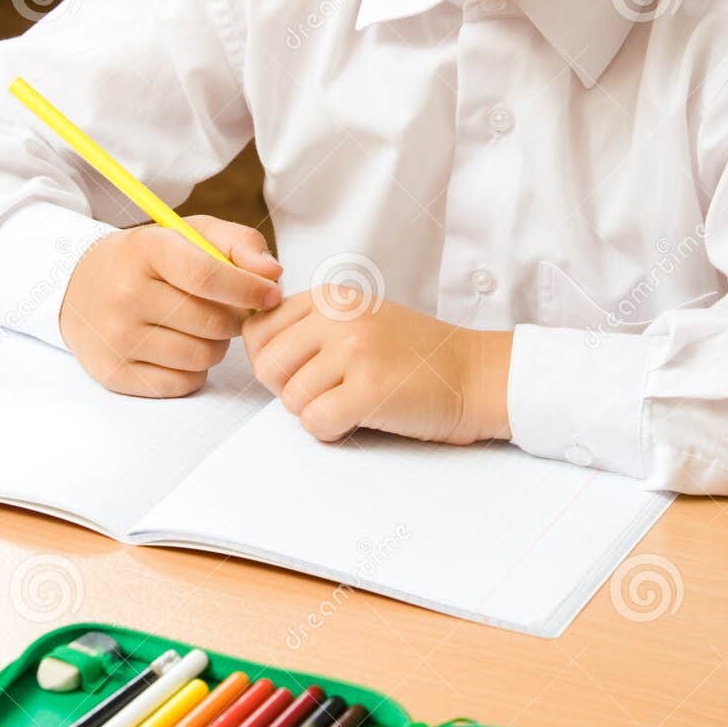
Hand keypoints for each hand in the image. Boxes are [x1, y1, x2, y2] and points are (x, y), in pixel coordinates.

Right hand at [59, 214, 283, 396]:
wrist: (78, 287)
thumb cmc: (148, 260)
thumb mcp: (190, 234)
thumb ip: (238, 243)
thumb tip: (272, 274)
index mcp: (146, 250)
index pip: (208, 276)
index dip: (249, 289)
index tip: (271, 295)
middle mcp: (125, 294)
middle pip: (212, 322)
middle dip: (234, 319)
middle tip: (228, 310)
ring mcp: (116, 337)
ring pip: (202, 356)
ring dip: (216, 345)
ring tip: (201, 328)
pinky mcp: (114, 373)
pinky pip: (182, 383)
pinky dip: (194, 369)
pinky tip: (180, 347)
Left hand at [242, 287, 512, 445]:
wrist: (474, 374)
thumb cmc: (415, 355)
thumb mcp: (359, 319)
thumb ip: (309, 326)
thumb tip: (253, 348)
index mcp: (331, 296)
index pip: (257, 330)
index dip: (274, 361)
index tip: (305, 370)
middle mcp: (339, 316)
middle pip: (267, 367)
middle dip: (290, 390)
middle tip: (330, 391)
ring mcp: (355, 350)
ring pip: (290, 399)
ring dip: (317, 412)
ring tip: (354, 400)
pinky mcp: (369, 389)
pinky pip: (316, 422)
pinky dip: (333, 430)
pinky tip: (361, 417)